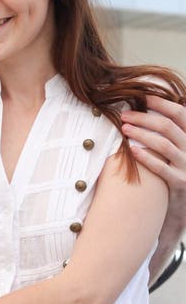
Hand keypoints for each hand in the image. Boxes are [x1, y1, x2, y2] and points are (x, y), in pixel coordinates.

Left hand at [121, 95, 185, 228]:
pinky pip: (161, 168)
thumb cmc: (177, 173)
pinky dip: (146, 157)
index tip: (142, 97)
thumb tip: (155, 108)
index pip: (180, 113)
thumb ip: (172, 132)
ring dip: (141, 134)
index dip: (162, 103)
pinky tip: (131, 150)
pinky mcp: (180, 183)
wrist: (184, 206)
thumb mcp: (179, 150)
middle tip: (124, 115)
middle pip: (168, 127)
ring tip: (124, 129)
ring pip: (164, 145)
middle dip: (144, 118)